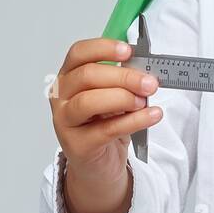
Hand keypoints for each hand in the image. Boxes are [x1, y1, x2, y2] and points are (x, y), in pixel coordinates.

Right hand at [48, 37, 162, 185]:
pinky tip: (152, 115)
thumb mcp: (112, 94)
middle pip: (87, 76)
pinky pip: (106, 129)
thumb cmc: (104, 123)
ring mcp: (65, 121)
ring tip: (144, 101)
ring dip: (122, 98)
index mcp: (69, 77)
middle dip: (123, 77)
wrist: (100, 164)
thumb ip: (122, 78)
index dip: (103, 48)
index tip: (128, 51)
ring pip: (89, 102)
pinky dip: (134, 121)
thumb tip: (145, 65)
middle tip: (150, 83)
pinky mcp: (77, 145)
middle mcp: (61, 97)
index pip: (79, 53)